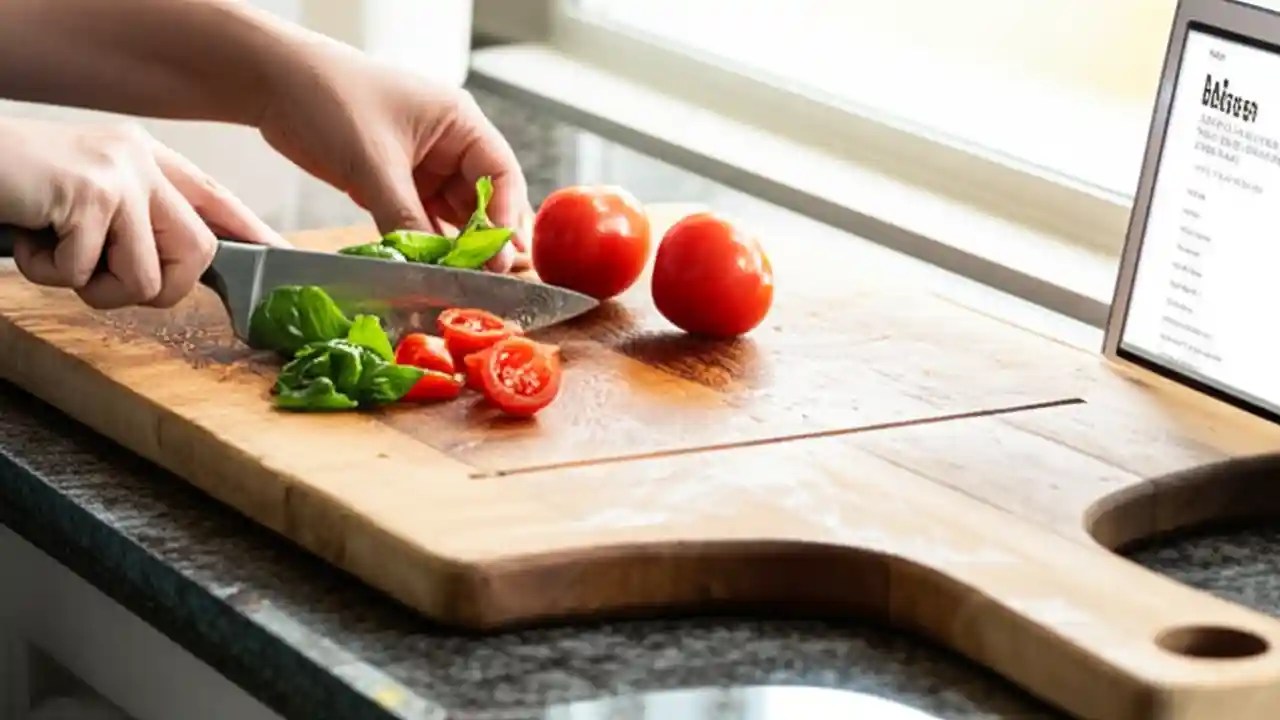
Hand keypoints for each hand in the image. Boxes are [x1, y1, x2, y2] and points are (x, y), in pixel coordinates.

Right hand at [0, 118, 284, 308]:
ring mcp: (119, 175)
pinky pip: (87, 272)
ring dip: (94, 287)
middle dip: (155, 289)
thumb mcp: (87, 199)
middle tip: (101, 281)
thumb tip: (175, 268)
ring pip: (146, 276)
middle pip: (198, 253)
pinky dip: (49, 273)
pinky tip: (28, 235)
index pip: (216, 199)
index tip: (280, 257)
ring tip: (53, 252)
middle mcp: (141, 160)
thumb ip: (132, 223)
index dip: (250, 233)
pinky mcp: (91, 194)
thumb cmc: (17, 187)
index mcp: (145, 158)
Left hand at [257, 44, 531, 272]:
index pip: (501, 173)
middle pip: (482, 199)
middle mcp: (448, 144)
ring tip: (460, 281)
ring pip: (450, 215)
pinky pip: (419, 220)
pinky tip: (428, 271)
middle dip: (484, 238)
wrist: (273, 83)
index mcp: (458, 122)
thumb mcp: (374, 162)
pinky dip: (423, 245)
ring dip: (453, 246)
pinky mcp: (395, 182)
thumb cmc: (330, 99)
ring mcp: (422, 165)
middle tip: (488, 279)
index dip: (506, 216)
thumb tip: (430, 269)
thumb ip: (405, 217)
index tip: (501, 256)